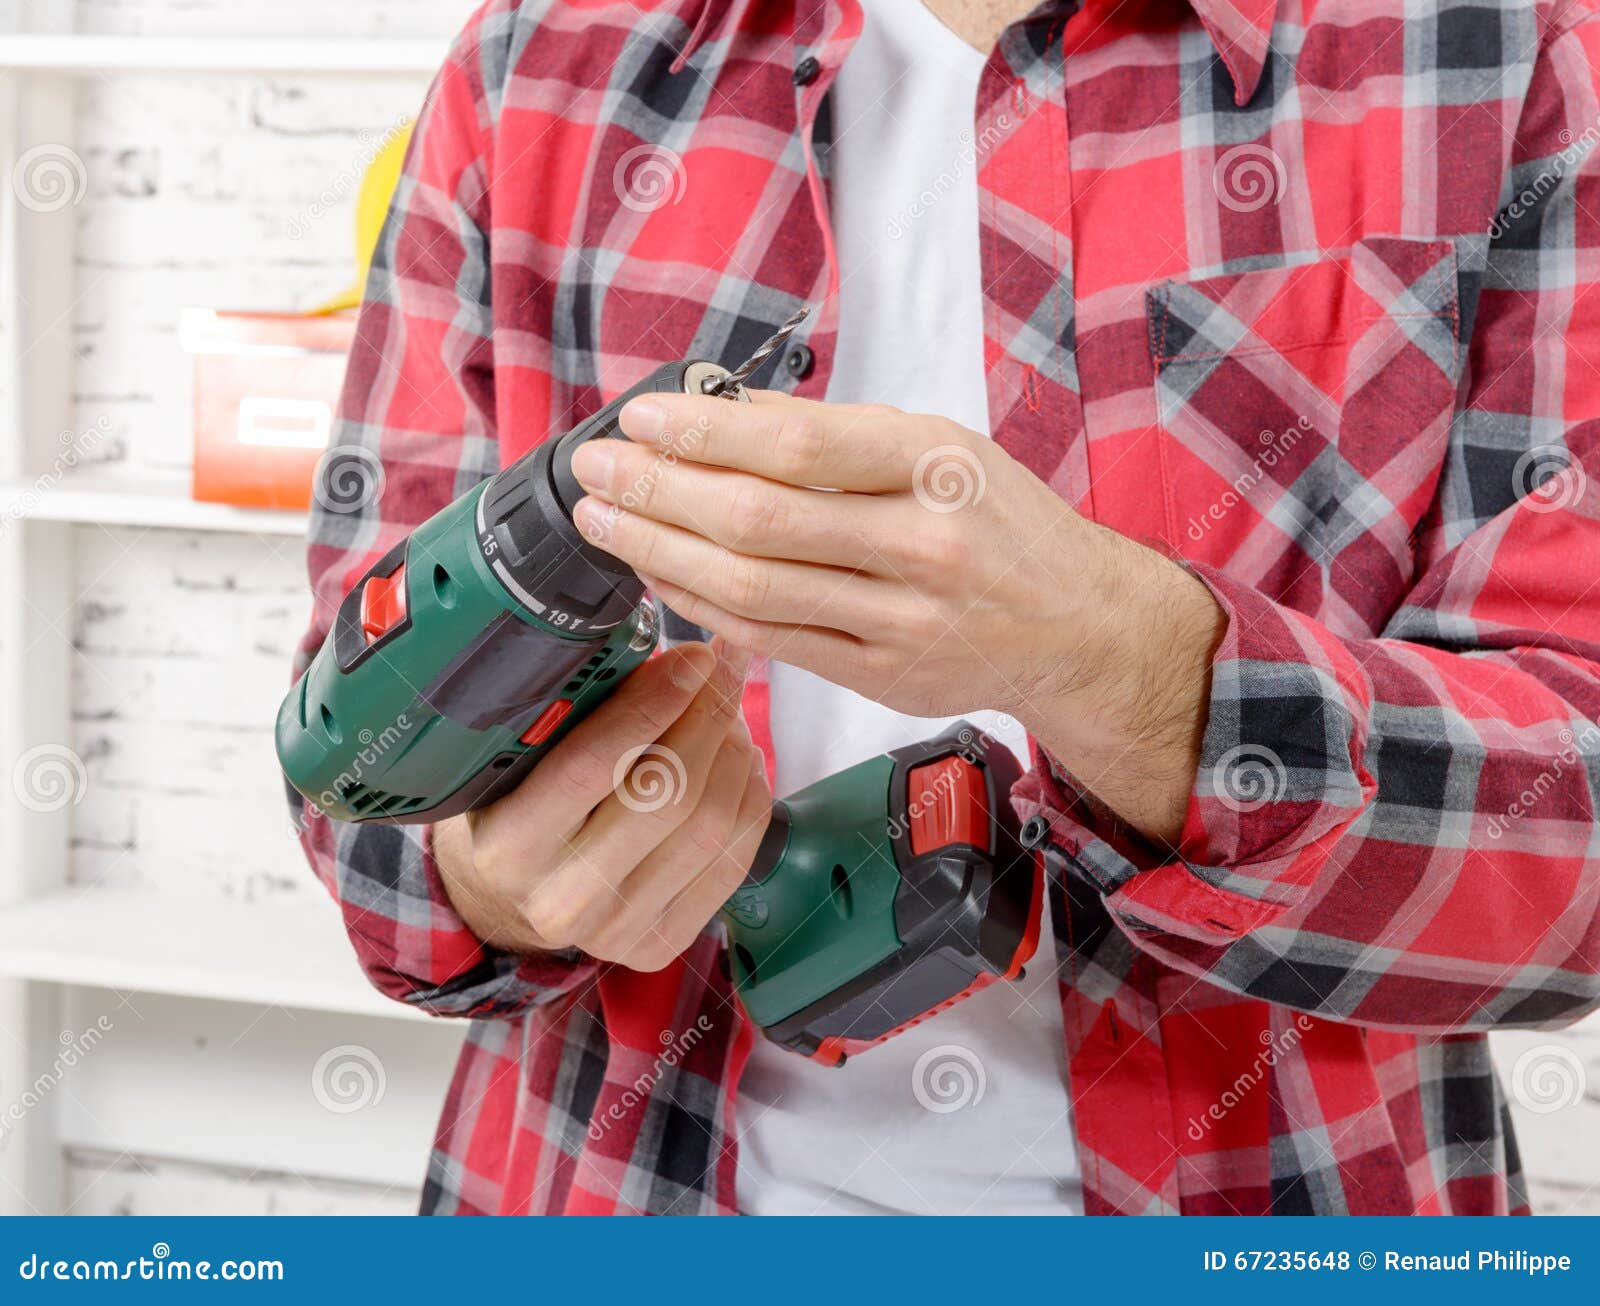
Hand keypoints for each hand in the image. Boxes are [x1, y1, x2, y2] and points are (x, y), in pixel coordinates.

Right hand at [432, 640, 770, 970]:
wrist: (507, 898)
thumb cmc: (518, 805)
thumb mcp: (522, 757)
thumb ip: (583, 712)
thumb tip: (676, 658)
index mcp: (509, 845)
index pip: (590, 765)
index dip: (653, 703)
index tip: (694, 657)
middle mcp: (560, 899)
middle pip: (666, 797)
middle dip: (707, 719)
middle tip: (723, 672)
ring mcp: (616, 930)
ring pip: (709, 826)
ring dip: (733, 754)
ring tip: (728, 714)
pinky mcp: (662, 941)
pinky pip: (732, 860)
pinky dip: (749, 799)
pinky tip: (740, 761)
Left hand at [568, 393, 1224, 843]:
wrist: (1078, 627)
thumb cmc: (1003, 523)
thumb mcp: (943, 447)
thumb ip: (839, 436)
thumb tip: (721, 412)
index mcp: (940, 465)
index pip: (798, 442)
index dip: (704, 430)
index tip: (641, 416)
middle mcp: (924, 546)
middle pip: (759, 520)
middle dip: (659, 492)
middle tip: (597, 471)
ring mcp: (903, 622)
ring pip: (753, 589)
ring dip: (661, 554)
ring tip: (607, 522)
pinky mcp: (882, 679)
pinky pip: (770, 641)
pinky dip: (705, 607)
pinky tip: (661, 577)